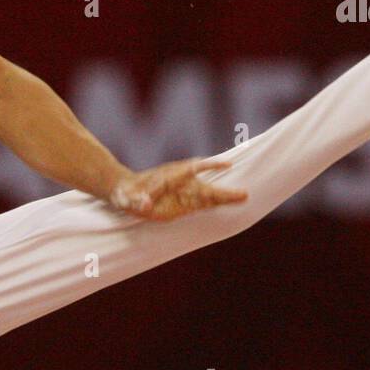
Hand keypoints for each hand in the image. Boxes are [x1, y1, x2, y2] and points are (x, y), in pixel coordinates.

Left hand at [108, 158, 246, 220]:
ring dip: (224, 197)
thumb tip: (143, 204)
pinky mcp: (183, 204)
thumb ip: (136, 201)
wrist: (125, 191)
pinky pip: (202, 203)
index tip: (226, 165)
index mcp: (167, 178)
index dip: (208, 166)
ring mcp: (182, 193)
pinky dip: (216, 203)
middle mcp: (179, 183)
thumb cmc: (125, 193)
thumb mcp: (127, 198)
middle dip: (222, 192)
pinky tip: (233, 202)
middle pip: (204, 187)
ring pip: (207, 195)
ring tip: (244, 197)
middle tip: (244, 194)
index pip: (190, 170)